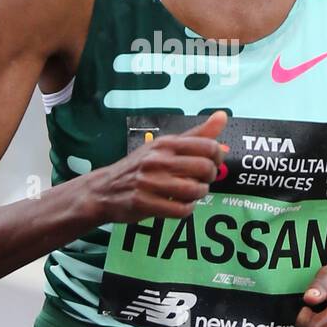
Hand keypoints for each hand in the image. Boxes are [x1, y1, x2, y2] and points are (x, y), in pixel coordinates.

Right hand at [91, 109, 228, 223]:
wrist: (104, 189)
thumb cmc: (139, 166)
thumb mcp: (163, 146)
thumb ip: (196, 134)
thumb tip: (223, 116)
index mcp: (165, 144)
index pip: (207, 147)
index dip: (217, 157)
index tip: (212, 163)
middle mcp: (158, 160)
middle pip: (204, 169)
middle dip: (210, 177)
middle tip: (202, 180)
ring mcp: (150, 182)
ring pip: (194, 190)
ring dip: (199, 195)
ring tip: (191, 193)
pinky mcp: (144, 203)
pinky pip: (181, 210)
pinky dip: (187, 209)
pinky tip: (180, 205)